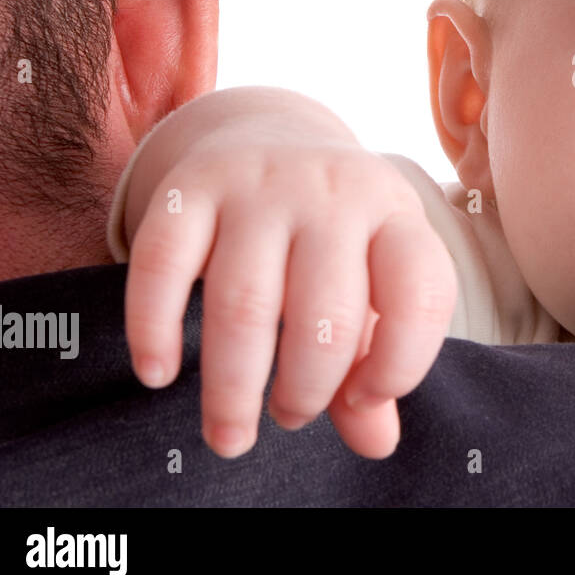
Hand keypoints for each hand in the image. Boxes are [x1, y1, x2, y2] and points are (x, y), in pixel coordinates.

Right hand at [123, 123, 456, 459]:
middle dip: (306, 389)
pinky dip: (154, 329)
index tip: (364, 400)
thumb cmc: (333, 236)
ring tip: (230, 432)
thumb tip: (378, 443)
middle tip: (289, 417)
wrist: (271, 132)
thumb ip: (376, 361)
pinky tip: (158, 375)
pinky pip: (163, 265)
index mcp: (396, 214)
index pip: (420, 292)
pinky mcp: (191, 185)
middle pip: (324, 313)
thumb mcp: (372, 281)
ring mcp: (261, 183)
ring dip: (232, 385)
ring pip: (244, 301)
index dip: (401, 363)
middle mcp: (334, 192)